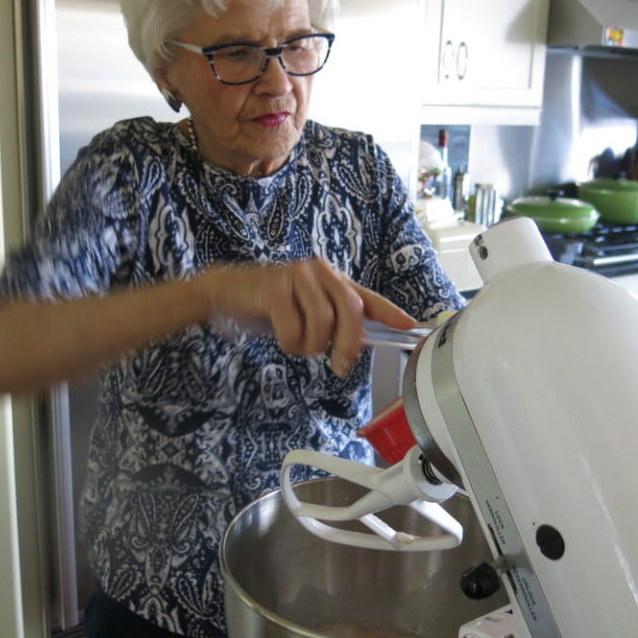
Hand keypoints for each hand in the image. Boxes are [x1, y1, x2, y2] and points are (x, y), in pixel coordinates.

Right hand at [203, 259, 415, 376]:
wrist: (228, 290)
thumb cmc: (271, 304)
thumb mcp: (307, 311)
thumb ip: (334, 322)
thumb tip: (359, 344)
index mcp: (331, 278)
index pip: (367, 296)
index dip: (390, 312)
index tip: (410, 326)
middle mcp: (319, 272)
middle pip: (350, 309)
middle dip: (349, 343)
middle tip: (340, 365)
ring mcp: (296, 277)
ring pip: (323, 321)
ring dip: (313, 346)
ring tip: (300, 347)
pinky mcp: (274, 288)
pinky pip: (294, 328)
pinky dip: (291, 343)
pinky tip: (284, 339)